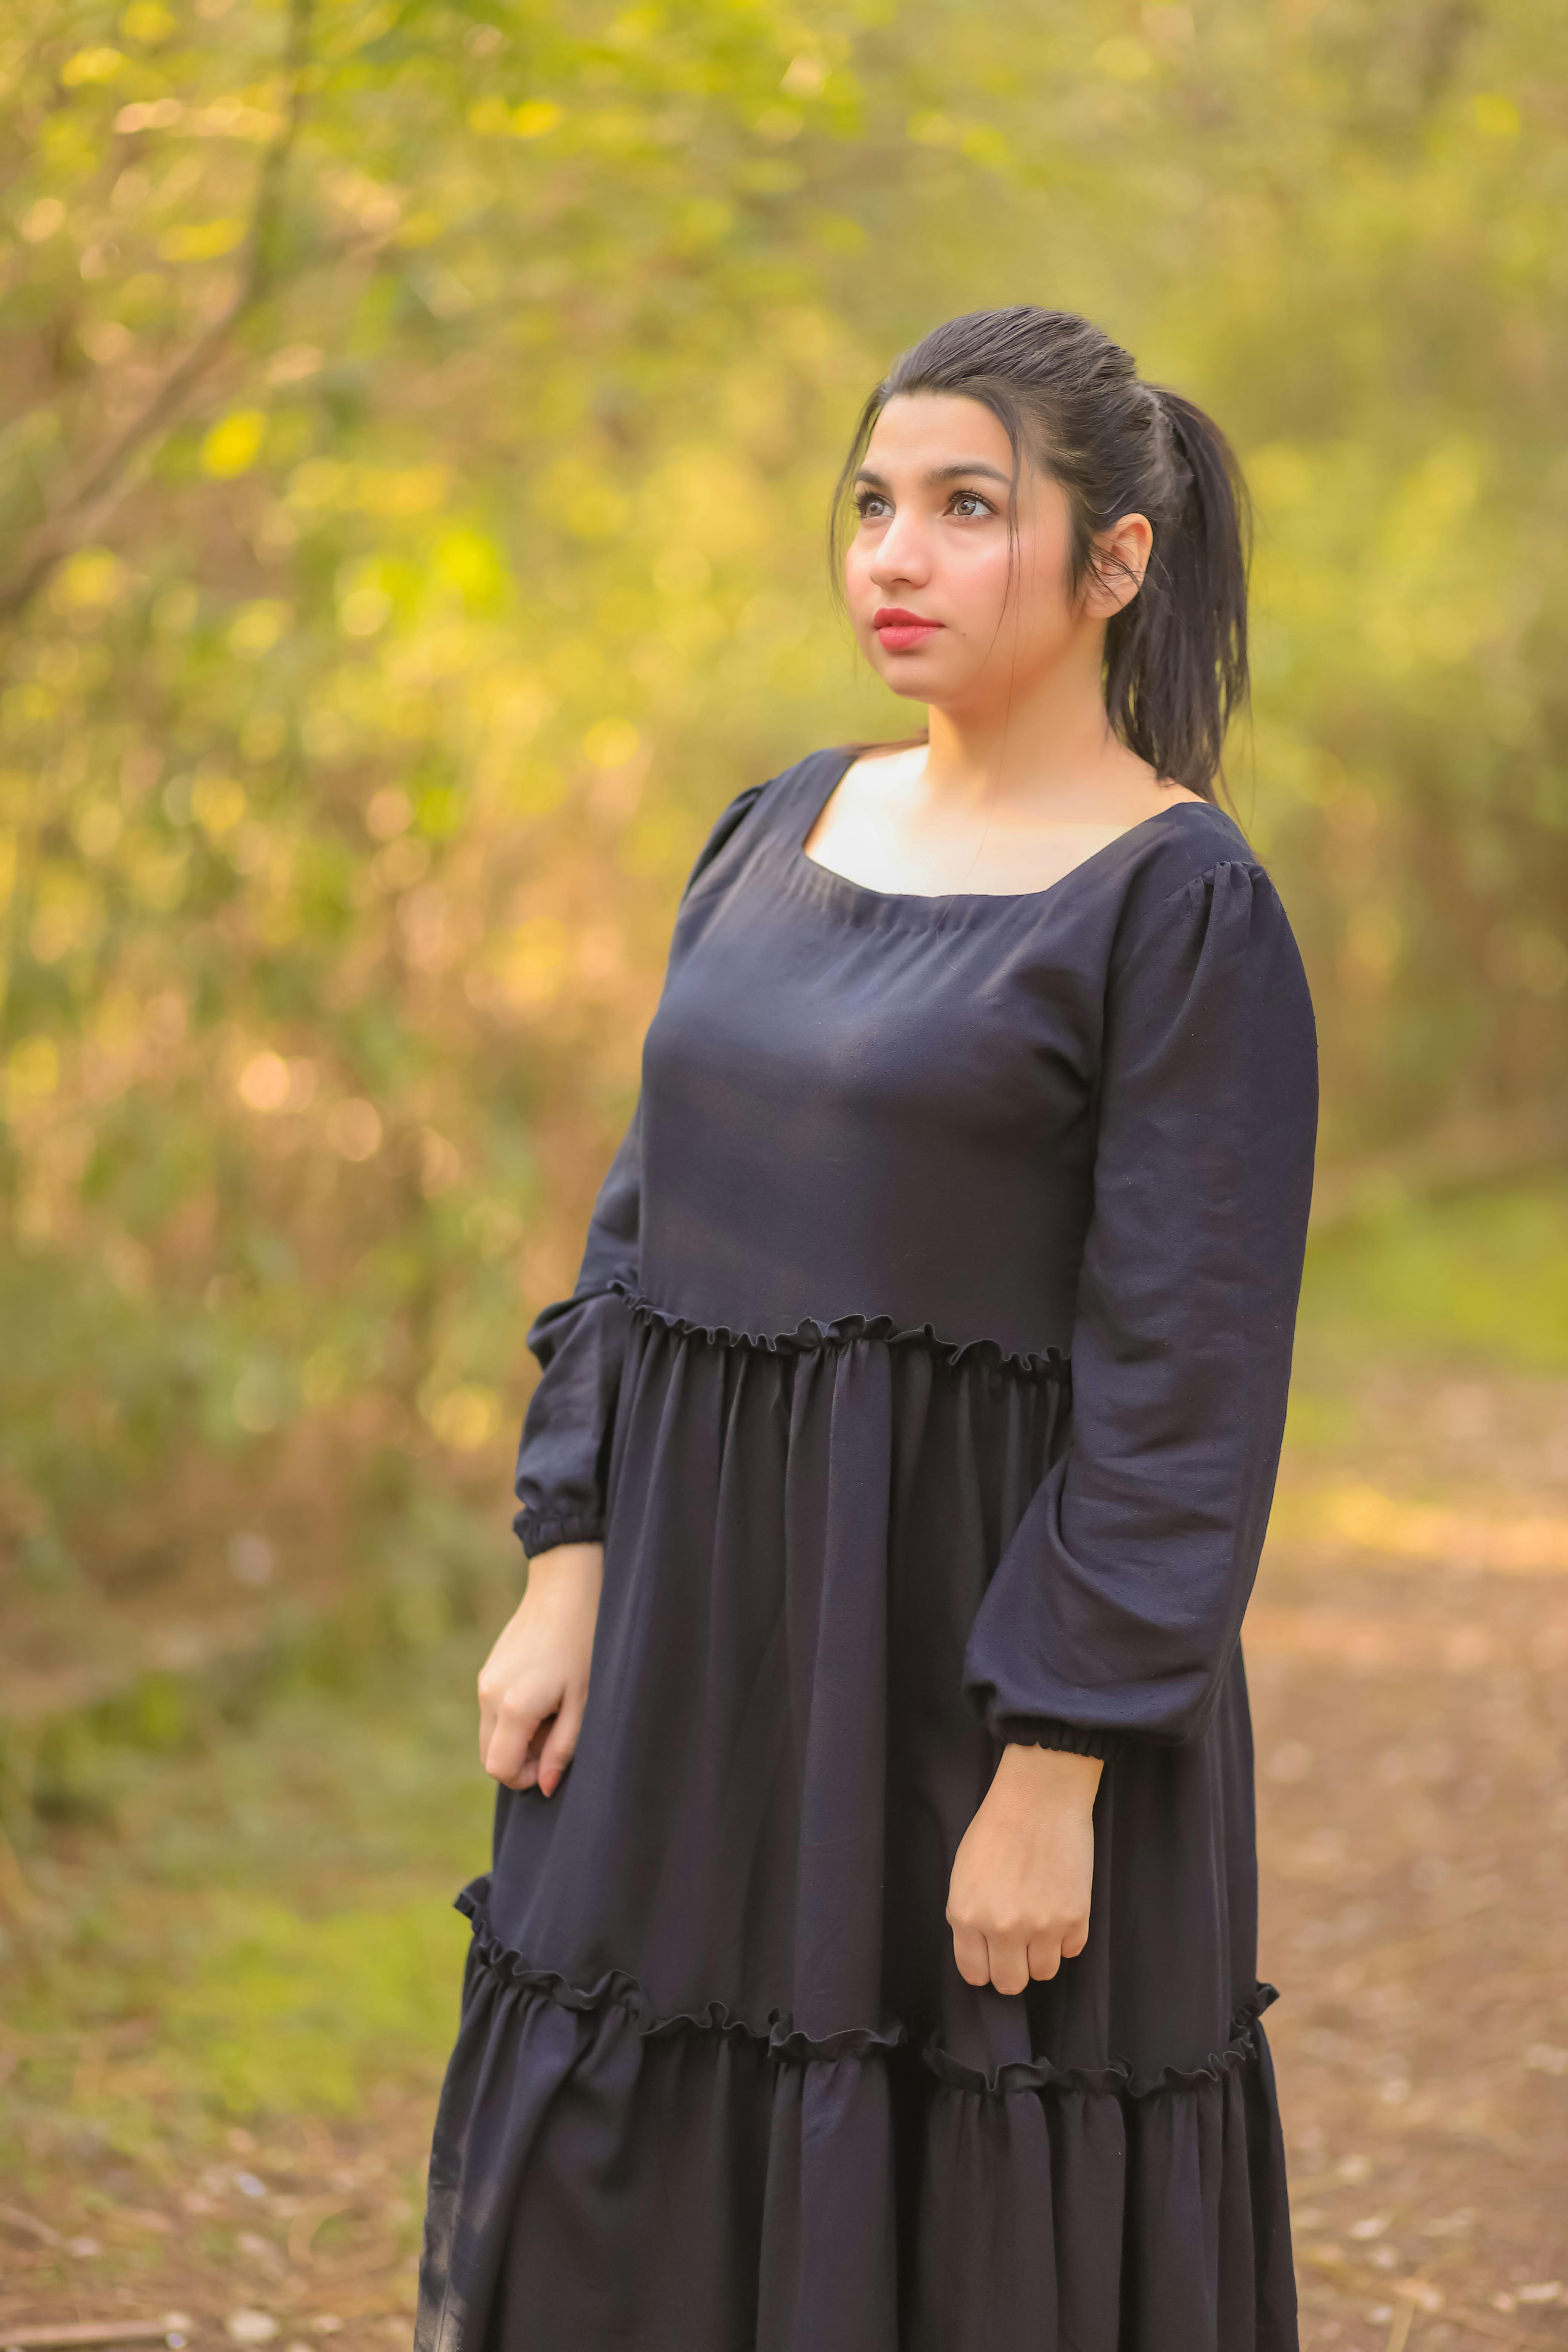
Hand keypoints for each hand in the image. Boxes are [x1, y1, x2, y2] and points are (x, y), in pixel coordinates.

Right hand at [476, 1541, 603, 1795]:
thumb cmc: (583, 1643)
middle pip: (489, 1755)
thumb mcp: (583, 1701)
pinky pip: (492, 1710)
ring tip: (554, 1708)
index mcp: (512, 1707)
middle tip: (557, 1734)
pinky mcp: (488, 1668)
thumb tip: (544, 1786)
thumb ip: (562, 1748)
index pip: (500, 1769)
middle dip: (520, 1759)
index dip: (526, 1777)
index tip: (553, 1760)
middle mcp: (488, 1695)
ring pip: (490, 1733)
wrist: (566, 1588)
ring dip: (517, 1737)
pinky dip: (512, 1716)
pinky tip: (544, 1690)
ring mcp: (485, 1680)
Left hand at [946, 1743, 1102, 1993]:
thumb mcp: (964, 1872)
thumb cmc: (998, 1825)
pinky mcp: (1075, 1918)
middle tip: (1018, 1945)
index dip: (984, 1965)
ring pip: (1044, 1973)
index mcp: (966, 1915)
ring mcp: (1041, 1926)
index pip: (975, 1973)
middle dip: (1013, 1968)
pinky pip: (1071, 1951)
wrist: (1041, 1796)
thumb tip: (982, 1947)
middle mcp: (1002, 1928)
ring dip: (1042, 1954)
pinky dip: (1067, 1937)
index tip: (992, 1955)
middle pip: (1010, 1983)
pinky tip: (1059, 1907)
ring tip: (1041, 1923)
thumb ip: (969, 1915)